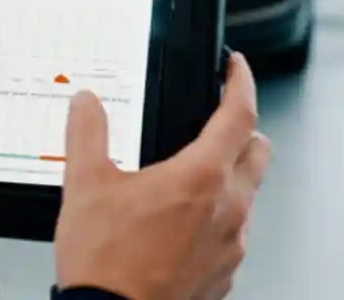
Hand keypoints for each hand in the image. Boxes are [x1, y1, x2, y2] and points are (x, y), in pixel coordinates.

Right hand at [56, 55, 270, 299]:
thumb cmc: (107, 267)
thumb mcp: (84, 187)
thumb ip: (87, 134)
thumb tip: (87, 104)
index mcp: (202, 177)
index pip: (240, 113)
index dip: (241, 82)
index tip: (236, 69)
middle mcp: (228, 209)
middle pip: (258, 151)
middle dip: (244, 129)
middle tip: (220, 120)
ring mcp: (231, 245)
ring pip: (249, 196)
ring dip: (230, 178)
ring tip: (192, 178)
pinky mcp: (225, 275)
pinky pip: (234, 235)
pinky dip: (218, 220)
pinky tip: (185, 225)